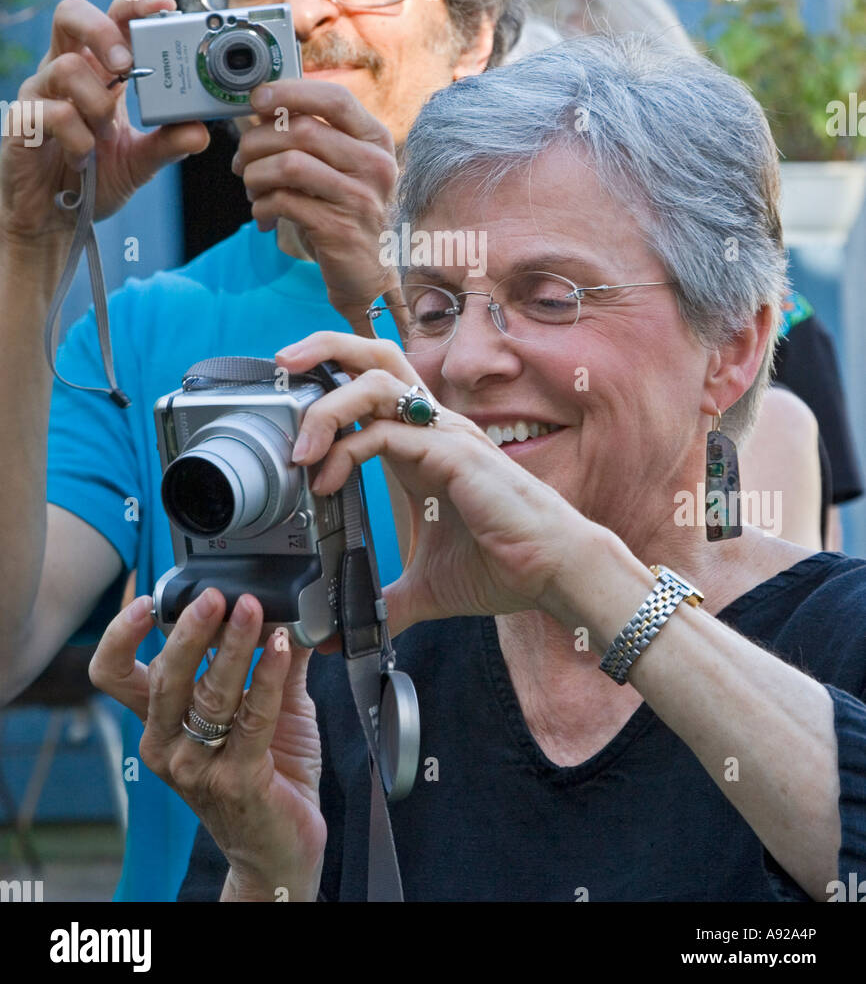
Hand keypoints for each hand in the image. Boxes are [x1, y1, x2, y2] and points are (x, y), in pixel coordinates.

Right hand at [1, 0, 208, 248]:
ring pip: (65, 68)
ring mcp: (40, 94)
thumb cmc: (92, 178)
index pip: (111, 18)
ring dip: (97, 104)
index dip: (135, 4)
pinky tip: (83, 158)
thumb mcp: (140, 161)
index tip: (166, 7)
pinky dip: (78, 139)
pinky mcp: (22, 123)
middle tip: (128, 65)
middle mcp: (65, 72)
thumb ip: (169, 144)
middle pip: (71, 15)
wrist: (53, 220)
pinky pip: (53, 114)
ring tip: (104, 134)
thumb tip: (202, 132)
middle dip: (104, 31)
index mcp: (97, 70)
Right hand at [89, 591, 326, 900]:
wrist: (279, 847)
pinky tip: (282, 647)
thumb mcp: (262, 707)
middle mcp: (167, 744)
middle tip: (215, 597)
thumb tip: (284, 608)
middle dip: (190, 631)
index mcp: (160, 721)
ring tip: (255, 611)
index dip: (121, 635)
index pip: (115, 674)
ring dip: (234, 646)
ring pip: (209, 695)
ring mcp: (198, 767)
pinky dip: (268, 675)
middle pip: (165, 678)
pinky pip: (252, 718)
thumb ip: (269, 660)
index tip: (148, 601)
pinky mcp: (237, 781)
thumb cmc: (266, 773)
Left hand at [236, 80, 398, 326]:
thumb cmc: (342, 209)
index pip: (336, 98)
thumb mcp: (337, 167)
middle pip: (302, 130)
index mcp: (375, 140)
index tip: (257, 98)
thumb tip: (262, 106)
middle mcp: (375, 165)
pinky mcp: (340, 229)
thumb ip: (310, 135)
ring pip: (288, 165)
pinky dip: (261, 206)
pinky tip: (264, 214)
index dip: (291, 92)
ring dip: (255, 175)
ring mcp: (361, 198)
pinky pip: (284, 202)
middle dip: (257, 142)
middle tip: (241, 160)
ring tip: (251, 188)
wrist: (366, 272)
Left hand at [277, 332, 601, 635]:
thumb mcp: (425, 587)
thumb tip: (339, 635)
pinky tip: (326, 482)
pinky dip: (347, 450)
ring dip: (326, 405)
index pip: (371, 385)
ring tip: (299, 451)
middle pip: (376, 354)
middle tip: (282, 365)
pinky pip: (386, 432)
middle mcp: (431, 427)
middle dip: (324, 348)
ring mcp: (443, 434)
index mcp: (421, 444)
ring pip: (376, 381)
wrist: (553, 572)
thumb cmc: (503, 566)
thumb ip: (382, 603)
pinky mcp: (452, 453)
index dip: (327, 386)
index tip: (289, 419)